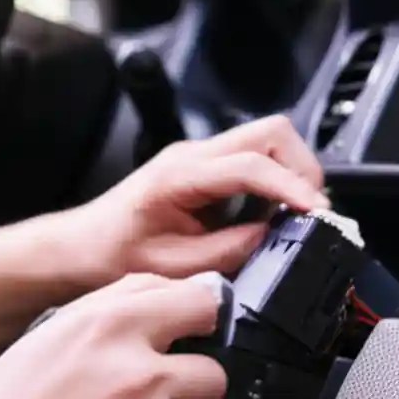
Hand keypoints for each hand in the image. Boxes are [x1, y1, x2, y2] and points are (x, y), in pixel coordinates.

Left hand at [54, 115, 328, 287]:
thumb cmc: (113, 254)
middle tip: (309, 213)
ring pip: (268, 141)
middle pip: (272, 133)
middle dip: (301, 170)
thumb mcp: (172, 266)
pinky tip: (264, 219)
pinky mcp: (206, 168)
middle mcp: (192, 155)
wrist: (82, 246)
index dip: (291, 187)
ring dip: (289, 176)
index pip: (251, 164)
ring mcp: (200, 157)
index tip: (316, 212)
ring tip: (287, 219)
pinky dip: (273, 185)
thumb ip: (227, 252)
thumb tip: (273, 239)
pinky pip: (255, 161)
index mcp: (180, 174)